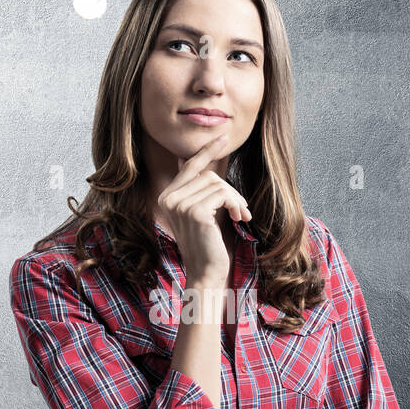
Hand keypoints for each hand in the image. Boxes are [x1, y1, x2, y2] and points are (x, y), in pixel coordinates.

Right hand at [155, 132, 250, 285]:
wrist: (206, 272)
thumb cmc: (207, 244)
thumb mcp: (200, 213)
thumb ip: (199, 190)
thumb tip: (199, 164)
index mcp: (167, 196)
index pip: (189, 165)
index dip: (207, 150)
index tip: (223, 136)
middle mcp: (169, 198)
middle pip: (209, 175)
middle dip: (230, 190)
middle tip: (241, 209)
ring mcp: (180, 204)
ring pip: (218, 184)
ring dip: (236, 199)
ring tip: (240, 215)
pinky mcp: (195, 212)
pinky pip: (223, 194)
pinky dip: (236, 204)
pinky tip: (239, 218)